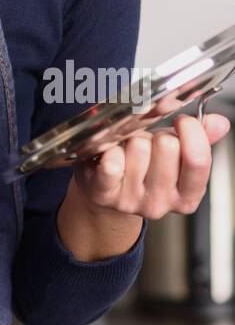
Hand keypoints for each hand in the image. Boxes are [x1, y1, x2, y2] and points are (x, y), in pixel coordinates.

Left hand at [70, 111, 231, 219]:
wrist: (107, 189)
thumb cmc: (144, 166)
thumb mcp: (176, 153)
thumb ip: (200, 137)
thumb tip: (220, 123)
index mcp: (187, 195)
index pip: (198, 159)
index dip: (192, 131)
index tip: (183, 121)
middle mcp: (161, 203)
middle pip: (168, 147)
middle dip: (157, 134)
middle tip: (149, 141)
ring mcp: (133, 201)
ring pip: (139, 148)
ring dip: (132, 139)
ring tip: (129, 149)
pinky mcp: (105, 194)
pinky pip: (112, 165)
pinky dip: (111, 151)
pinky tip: (111, 153)